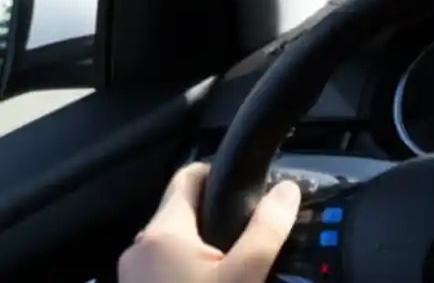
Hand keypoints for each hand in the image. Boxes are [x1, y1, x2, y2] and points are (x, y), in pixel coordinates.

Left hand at [118, 163, 299, 282]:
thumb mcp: (245, 276)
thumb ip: (268, 229)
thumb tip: (286, 190)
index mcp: (162, 233)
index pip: (189, 175)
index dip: (223, 174)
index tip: (252, 189)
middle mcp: (139, 248)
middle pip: (186, 209)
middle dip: (221, 217)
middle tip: (255, 235)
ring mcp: (133, 276)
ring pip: (178, 242)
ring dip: (208, 248)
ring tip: (240, 267)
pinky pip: (169, 268)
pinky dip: (194, 271)